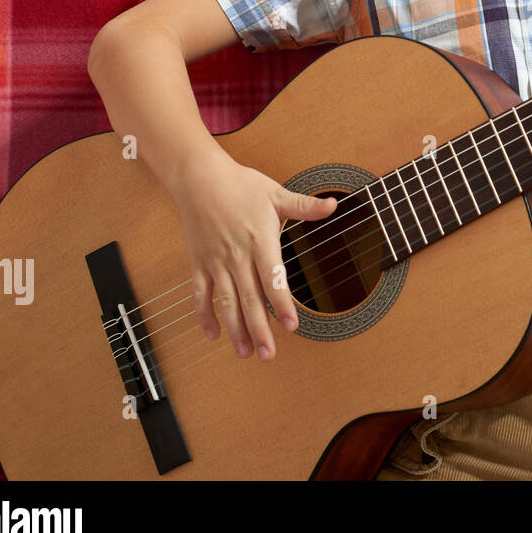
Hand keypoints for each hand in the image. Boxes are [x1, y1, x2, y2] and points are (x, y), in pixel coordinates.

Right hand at [168, 145, 336, 360]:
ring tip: (245, 353)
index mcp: (259, 240)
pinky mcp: (199, 263)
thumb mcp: (275, 193)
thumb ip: (304, 205)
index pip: (273, 278)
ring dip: (235, 329)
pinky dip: (204, 315)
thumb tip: (333, 205)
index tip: (292, 326)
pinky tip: (213, 335)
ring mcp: (215, 261)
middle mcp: (236, 256)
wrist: (198, 177)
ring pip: (225, 302)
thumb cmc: (240, 184)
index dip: (283, 304)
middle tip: (269, 355)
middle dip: (260, 329)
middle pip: (249, 299)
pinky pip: (199, 294)